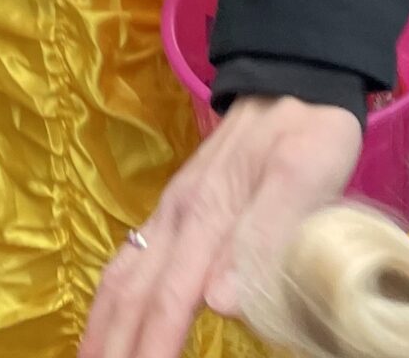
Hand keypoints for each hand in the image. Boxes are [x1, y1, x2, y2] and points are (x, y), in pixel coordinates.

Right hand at [79, 93, 364, 357]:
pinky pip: (129, 259)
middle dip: (111, 343)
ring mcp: (170, 211)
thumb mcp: (303, 175)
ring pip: (121, 276)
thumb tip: (219, 303)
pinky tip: (111, 316)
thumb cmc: (307, 132)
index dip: (151, 347)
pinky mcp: (175, 208)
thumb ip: (265, 234)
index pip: (168, 299)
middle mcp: (176, 216)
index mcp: (205, 215)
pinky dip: (111, 296)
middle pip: (130, 293)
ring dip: (101, 323)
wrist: (293, 78)